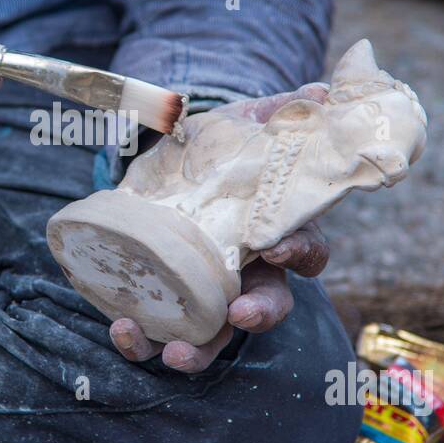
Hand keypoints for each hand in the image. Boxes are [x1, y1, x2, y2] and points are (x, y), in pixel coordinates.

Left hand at [109, 83, 331, 372]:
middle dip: (256, 316)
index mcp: (278, 235)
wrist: (166, 168)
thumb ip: (280, 111)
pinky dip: (140, 339)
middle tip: (237, 314)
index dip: (299, 254)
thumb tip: (320, 89)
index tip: (278, 249)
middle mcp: (249, 276)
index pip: (307, 254)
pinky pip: (156, 334)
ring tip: (174, 353)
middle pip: (267, 308)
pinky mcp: (164, 304)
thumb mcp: (246, 125)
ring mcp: (206, 297)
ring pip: (212, 337)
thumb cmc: (220, 151)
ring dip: (196, 352)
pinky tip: (123, 327)